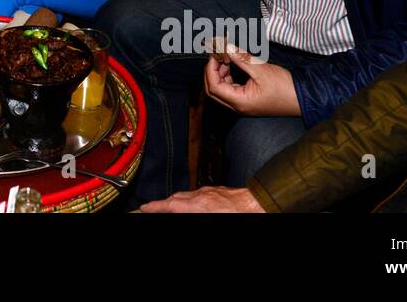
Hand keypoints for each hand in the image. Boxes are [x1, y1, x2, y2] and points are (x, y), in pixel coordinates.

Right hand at [140, 186, 264, 212]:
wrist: (262, 205)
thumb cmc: (241, 215)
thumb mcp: (206, 216)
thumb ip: (191, 213)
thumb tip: (177, 209)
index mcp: (198, 205)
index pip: (169, 204)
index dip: (154, 206)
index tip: (144, 207)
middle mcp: (203, 195)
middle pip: (176, 197)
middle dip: (164, 203)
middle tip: (155, 208)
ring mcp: (212, 191)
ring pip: (189, 195)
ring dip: (179, 201)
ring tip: (174, 208)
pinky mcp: (222, 190)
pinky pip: (201, 193)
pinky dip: (193, 199)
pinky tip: (197, 205)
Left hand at [204, 43, 299, 116]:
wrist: (303, 98)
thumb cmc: (284, 87)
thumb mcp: (261, 69)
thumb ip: (241, 58)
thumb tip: (225, 46)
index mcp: (240, 102)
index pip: (214, 87)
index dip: (210, 69)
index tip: (214, 55)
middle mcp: (238, 106)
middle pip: (214, 91)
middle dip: (212, 72)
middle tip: (217, 56)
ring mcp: (243, 104)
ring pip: (221, 90)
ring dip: (220, 74)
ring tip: (227, 59)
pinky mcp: (248, 100)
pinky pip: (231, 89)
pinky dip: (228, 77)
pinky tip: (233, 66)